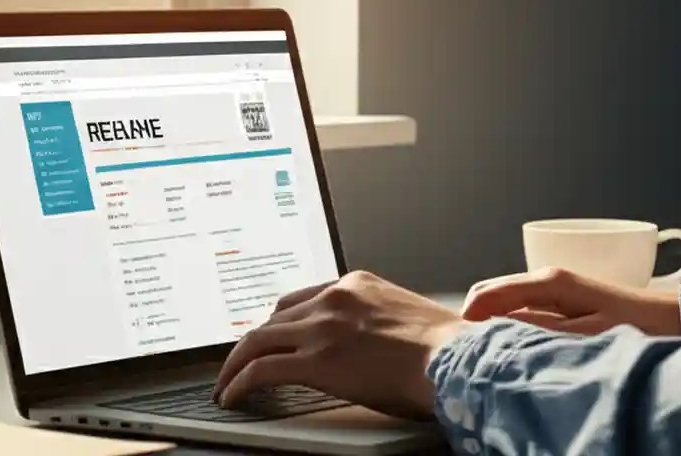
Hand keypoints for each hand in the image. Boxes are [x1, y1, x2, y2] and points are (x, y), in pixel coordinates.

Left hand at [212, 271, 468, 418]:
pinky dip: (239, 383)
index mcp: (356, 284)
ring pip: (258, 341)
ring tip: (227, 383)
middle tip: (242, 362)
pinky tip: (233, 396)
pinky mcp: (315, 360)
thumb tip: (371, 342)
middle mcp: (334, 298)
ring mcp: (322, 328)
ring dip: (236, 364)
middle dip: (255, 342)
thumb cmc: (444, 346)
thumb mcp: (406, 315)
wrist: (453, 358)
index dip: (280, 321)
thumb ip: (377, 319)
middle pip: (275, 318)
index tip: (272, 335)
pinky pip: (260, 370)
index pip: (302, 298)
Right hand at [461, 267, 680, 335]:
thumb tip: (501, 328)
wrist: (664, 317)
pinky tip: (508, 340)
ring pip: (505, 297)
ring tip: (485, 347)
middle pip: (494, 290)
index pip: (492, 291)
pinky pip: (521, 304)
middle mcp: (547, 277)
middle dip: (476, 315)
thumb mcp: (586, 332)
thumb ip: (542, 328)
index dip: (471, 315)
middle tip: (470, 348)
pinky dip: (507, 319)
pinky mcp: (559, 296)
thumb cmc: (631, 324)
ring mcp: (553, 285)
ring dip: (491, 318)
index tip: (461, 343)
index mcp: (550, 281)